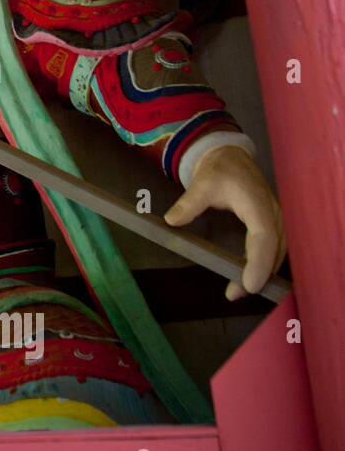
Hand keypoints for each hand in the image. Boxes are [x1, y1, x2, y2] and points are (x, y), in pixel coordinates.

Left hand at [163, 145, 286, 299]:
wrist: (230, 157)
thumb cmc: (219, 169)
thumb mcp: (202, 183)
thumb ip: (188, 203)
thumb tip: (172, 221)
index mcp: (258, 204)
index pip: (264, 237)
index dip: (259, 262)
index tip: (249, 284)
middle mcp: (272, 213)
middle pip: (275, 250)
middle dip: (260, 274)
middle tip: (237, 293)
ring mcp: (274, 219)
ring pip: (277, 251)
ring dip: (263, 271)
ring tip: (240, 291)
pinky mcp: (271, 223)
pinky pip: (273, 247)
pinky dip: (265, 263)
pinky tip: (250, 278)